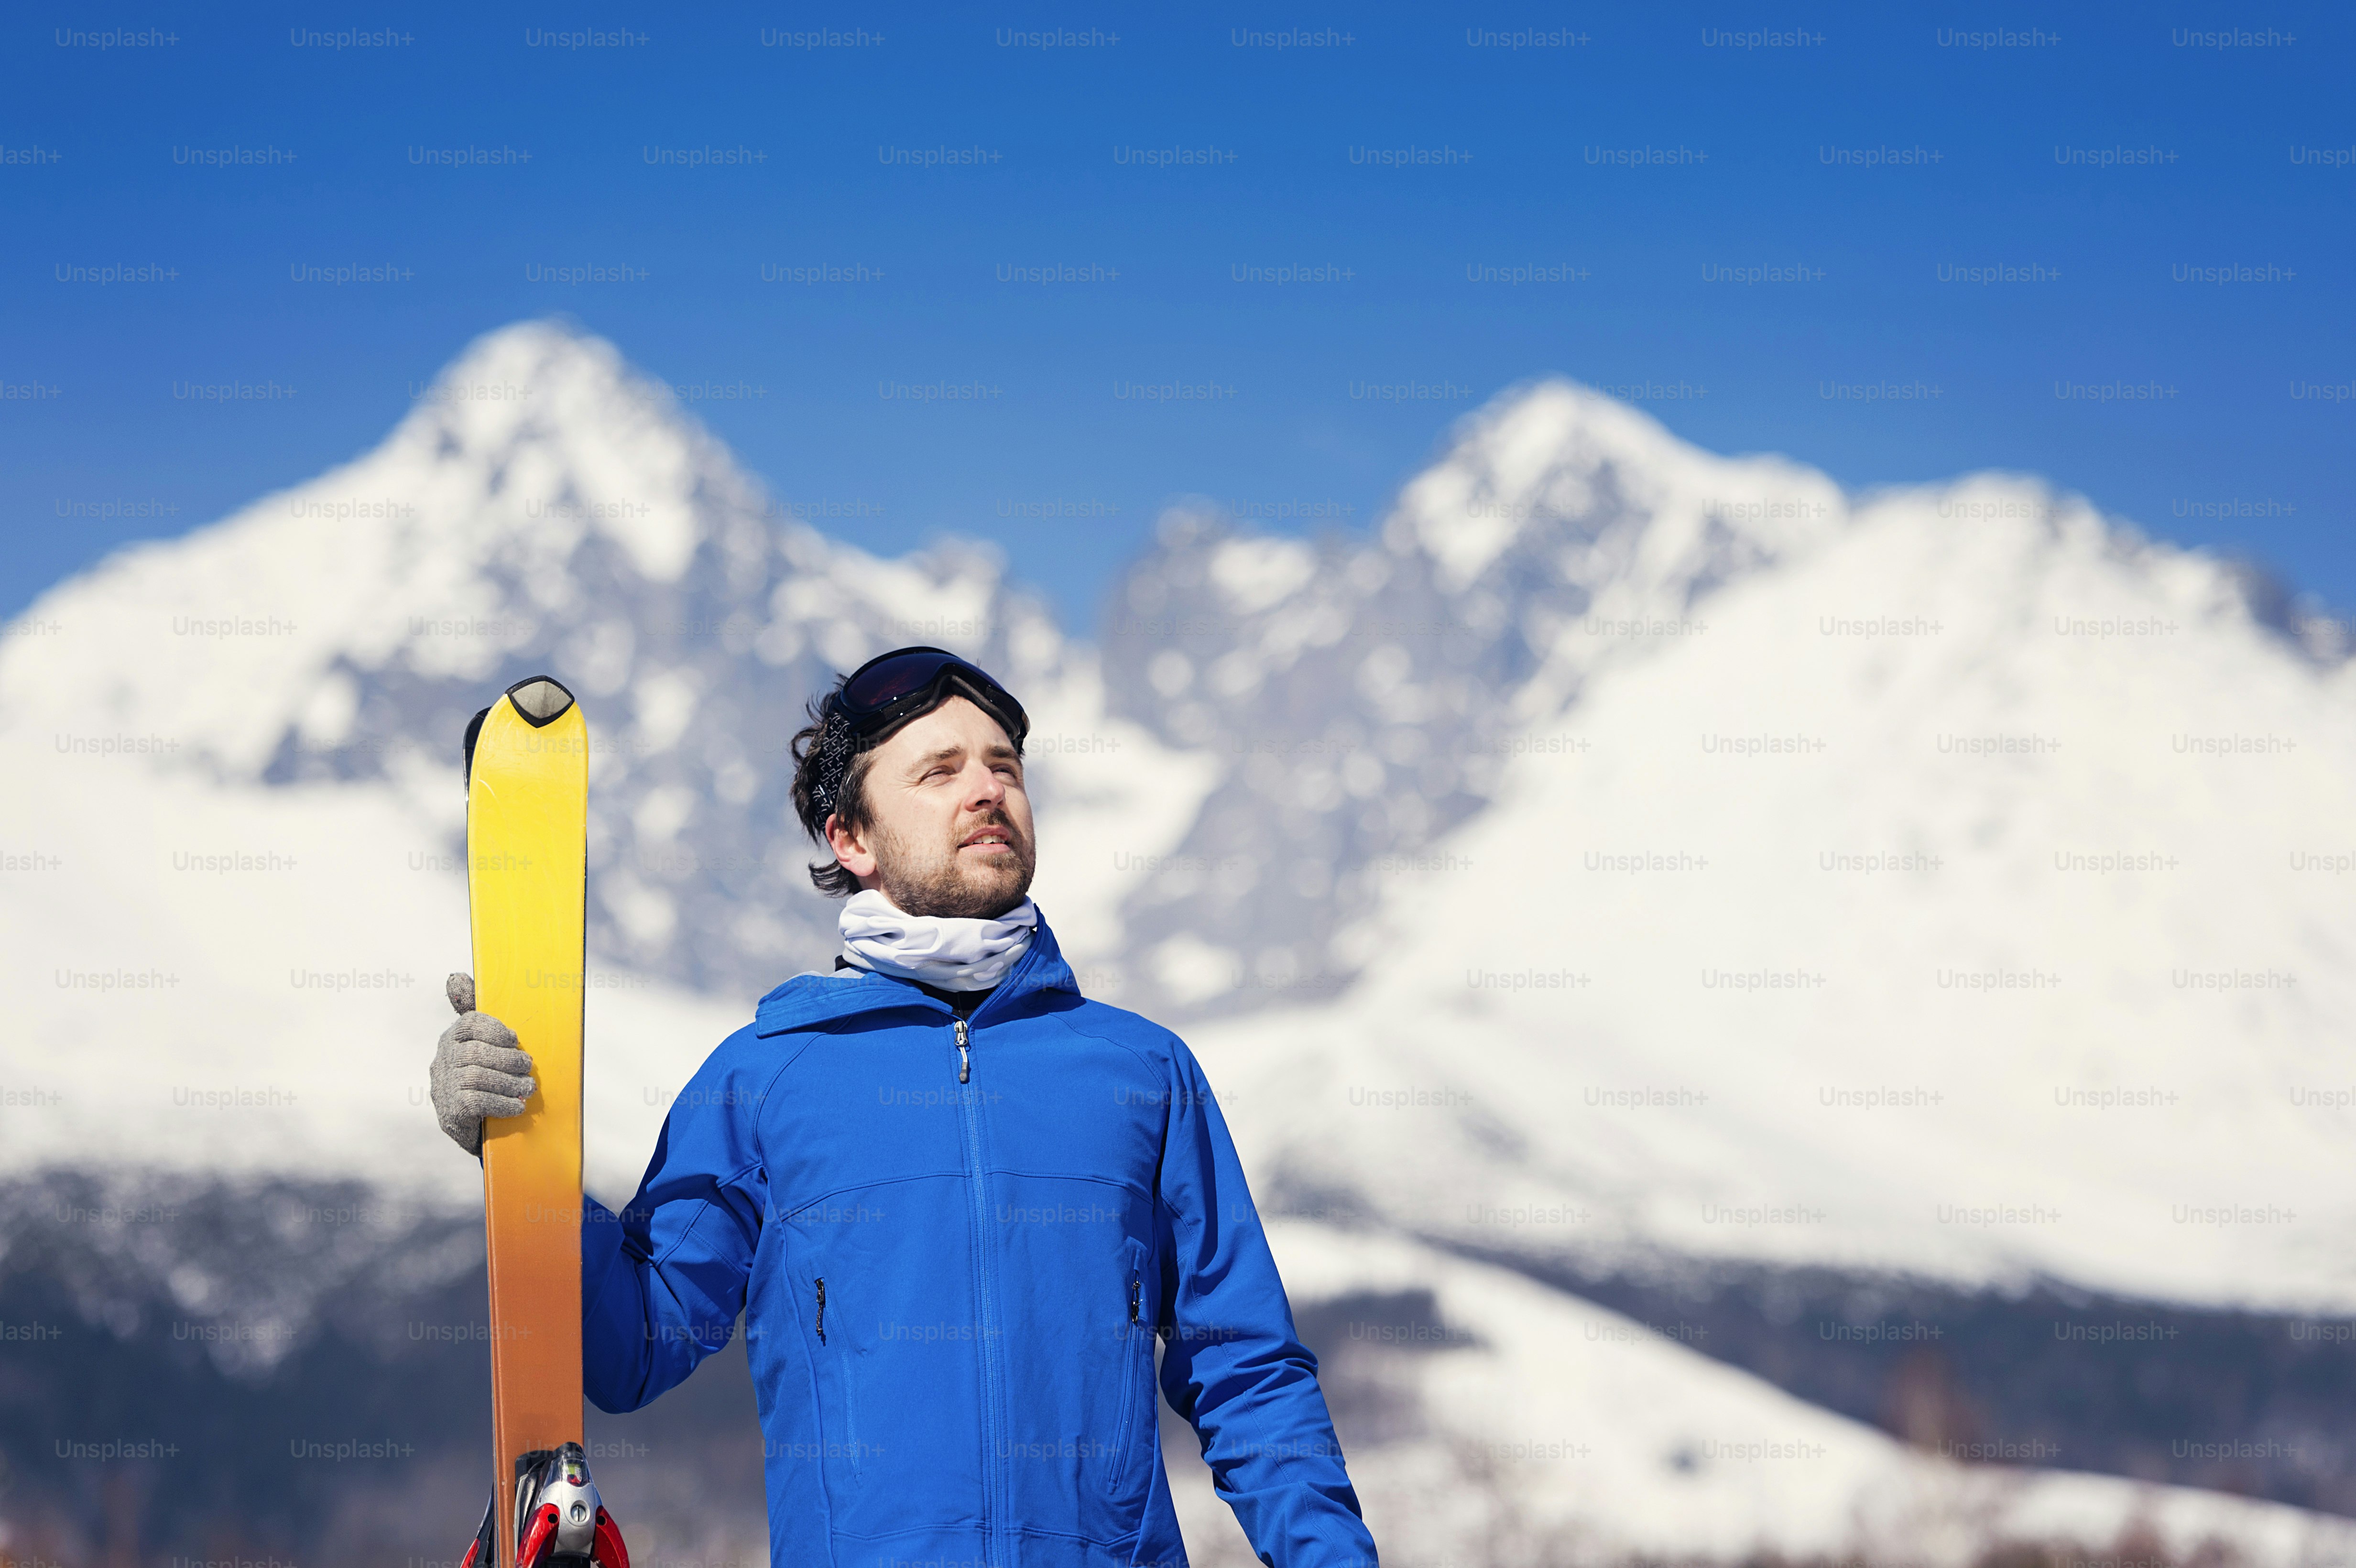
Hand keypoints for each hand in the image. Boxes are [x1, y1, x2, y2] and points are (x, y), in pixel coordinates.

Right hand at [430, 972, 535, 1155]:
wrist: (480, 1129)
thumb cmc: (488, 1078)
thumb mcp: (486, 1045)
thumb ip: (477, 1013)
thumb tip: (454, 977)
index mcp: (452, 1039)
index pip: (468, 1023)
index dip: (494, 1029)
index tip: (513, 1038)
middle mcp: (443, 1061)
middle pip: (476, 1052)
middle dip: (508, 1059)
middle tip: (528, 1067)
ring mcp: (443, 1088)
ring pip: (478, 1077)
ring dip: (509, 1082)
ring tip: (528, 1087)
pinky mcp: (450, 1112)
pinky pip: (477, 1101)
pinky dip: (503, 1103)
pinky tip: (517, 1106)